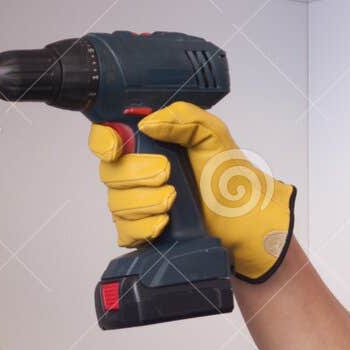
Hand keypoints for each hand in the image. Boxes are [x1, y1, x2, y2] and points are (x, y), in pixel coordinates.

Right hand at [88, 101, 295, 282]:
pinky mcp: (144, 232)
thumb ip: (182, 117)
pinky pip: (125, 232)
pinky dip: (143, 228)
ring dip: (144, 203)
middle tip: (167, 175)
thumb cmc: (231, 176)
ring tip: (173, 202)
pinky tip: (163, 224)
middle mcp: (138, 172)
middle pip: (110, 173)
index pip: (107, 138)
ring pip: (116, 204)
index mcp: (149, 144)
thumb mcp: (212, 134)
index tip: (116, 149)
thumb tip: (147, 123)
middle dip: (137, 175)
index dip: (104, 143)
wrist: (246, 218)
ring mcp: (139, 204)